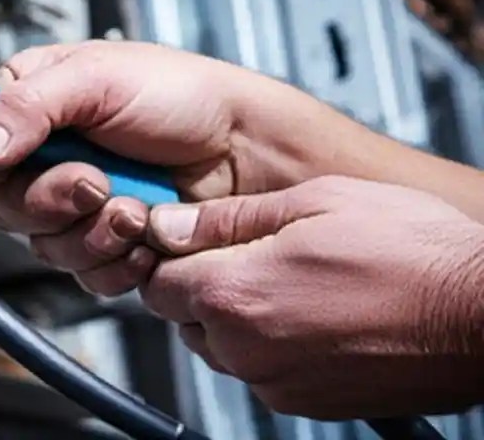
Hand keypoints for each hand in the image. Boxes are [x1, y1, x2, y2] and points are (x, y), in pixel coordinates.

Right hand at [0, 41, 331, 295]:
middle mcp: (40, 155)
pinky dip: (114, 257)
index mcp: (26, 102)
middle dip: (46, 197)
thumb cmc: (186, 97)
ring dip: (87, 229)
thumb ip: (29, 105)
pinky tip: (145, 230)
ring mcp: (69, 202)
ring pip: (37, 242)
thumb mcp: (99, 76)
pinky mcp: (100, 244)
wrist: (251, 154)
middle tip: (92, 179)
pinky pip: (80, 271)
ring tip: (134, 203)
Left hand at [142, 176, 483, 419]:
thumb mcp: (312, 202)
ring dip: (240, 314)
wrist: (483, 315)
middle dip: (204, 283)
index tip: (188, 237)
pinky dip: (274, 343)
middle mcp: (247, 350)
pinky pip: (263, 370)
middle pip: (186, 316)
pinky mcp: (308, 403)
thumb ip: (228, 218)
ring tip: (295, 278)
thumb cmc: (414, 253)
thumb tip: (171, 223)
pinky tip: (316, 310)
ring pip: (223, 345)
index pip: (155, 281)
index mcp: (234, 295)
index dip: (169, 254)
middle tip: (253, 252)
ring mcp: (278, 384)